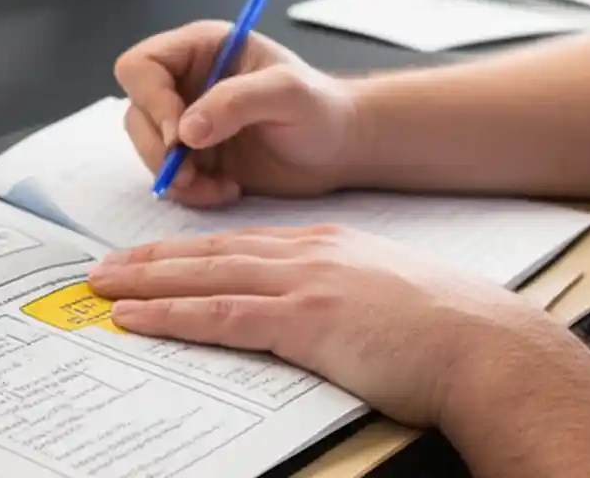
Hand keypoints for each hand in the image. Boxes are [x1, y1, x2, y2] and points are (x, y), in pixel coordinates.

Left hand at [87, 225, 542, 427]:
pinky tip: (135, 317)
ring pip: (205, 276)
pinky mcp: (305, 319)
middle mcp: (310, 253)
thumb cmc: (450, 332)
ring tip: (103, 286)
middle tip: (106, 265)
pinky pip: (220, 314)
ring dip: (146, 281)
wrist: (486, 345)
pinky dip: (170, 314)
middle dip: (153, 258)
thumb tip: (330, 318)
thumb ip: (350, 296)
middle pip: (213, 252)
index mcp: (330, 246)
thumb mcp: (391, 295)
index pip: (244, 244)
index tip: (158, 257)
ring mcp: (306, 283)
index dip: (192, 251)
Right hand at [114, 21, 359, 206]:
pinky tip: (226, 190)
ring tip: (217, 185)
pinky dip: (190, 192)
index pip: (141, 65)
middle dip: (159, 148)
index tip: (183, 135)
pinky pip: (168, 176)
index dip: (152, 100)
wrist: (339, 149)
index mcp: (202, 49)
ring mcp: (188, 120)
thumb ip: (237, 101)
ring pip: (147, 147)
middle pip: (137, 111)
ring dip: (174, 175)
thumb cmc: (323, 108)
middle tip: (191, 173)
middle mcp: (186, 81)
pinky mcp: (195, 156)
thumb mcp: (288, 94)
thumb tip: (187, 130)